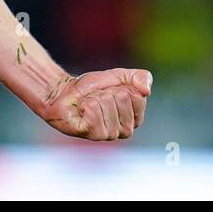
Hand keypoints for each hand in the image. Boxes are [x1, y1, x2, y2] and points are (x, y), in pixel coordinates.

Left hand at [37, 68, 151, 140]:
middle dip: (108, 91)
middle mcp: (125, 131)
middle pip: (123, 98)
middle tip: (98, 96)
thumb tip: (147, 91)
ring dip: (95, 97)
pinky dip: (86, 104)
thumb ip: (140, 77)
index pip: (138, 96)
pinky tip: (82, 109)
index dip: (123, 87)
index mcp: (135, 119)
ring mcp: (109, 135)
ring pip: (107, 103)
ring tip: (89, 103)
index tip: (112, 90)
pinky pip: (94, 112)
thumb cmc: (93, 87)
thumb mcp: (120, 76)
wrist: (66, 92)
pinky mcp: (92, 134)